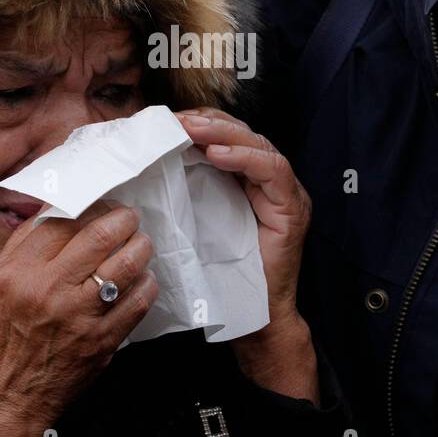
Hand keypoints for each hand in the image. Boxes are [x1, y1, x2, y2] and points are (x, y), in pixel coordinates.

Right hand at [0, 201, 157, 436]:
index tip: (102, 206)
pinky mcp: (102, 341)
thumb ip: (23, 244)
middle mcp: (48, 291)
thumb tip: (58, 207)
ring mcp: (78, 317)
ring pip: (127, 264)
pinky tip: (142, 279)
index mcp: (17, 272)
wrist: (5, 398)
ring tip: (140, 244)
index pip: (64, 219)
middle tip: (129, 218)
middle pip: (101, 235)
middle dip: (124, 219)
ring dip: (141, 247)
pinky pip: (138, 302)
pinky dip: (146, 284)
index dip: (91, 206)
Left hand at [176, 108, 318, 401]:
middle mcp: (270, 181)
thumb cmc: (218, 275)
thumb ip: (184, 189)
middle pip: (242, 133)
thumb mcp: (193, 222)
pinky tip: (217, 154)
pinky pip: (273, 171)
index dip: (199, 123)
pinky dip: (245, 158)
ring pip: (258, 144)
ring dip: (222, 133)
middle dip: (206, 122)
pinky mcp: (292, 209)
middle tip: (173, 119)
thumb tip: (144, 162)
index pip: (227, 136)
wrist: (249, 317)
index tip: (166, 120)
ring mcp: (285, 193)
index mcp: (248, 180)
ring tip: (190, 129)